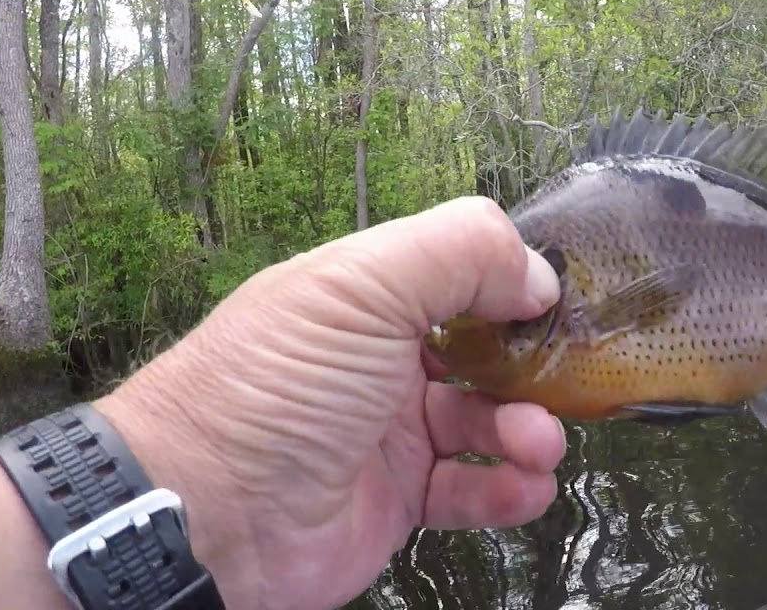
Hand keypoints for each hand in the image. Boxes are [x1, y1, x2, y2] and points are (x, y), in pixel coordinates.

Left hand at [93, 196, 566, 609]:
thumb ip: (461, 252)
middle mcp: (381, 359)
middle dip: (531, 363)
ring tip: (537, 440)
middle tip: (561, 376)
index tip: (552, 300)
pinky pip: (475, 490)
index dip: (511, 283)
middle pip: (485, 350)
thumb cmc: (268, 388)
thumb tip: (537, 275)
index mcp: (367, 297)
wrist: (205, 515)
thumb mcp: (362, 286)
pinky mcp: (400, 500)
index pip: (460, 272)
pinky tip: (525, 484)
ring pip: (489, 421)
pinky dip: (510, 489)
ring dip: (530, 428)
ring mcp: (391, 431)